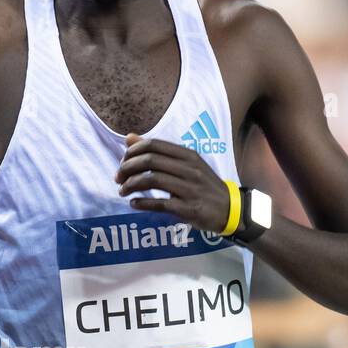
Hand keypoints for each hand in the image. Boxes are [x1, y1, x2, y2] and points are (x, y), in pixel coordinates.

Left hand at [115, 133, 231, 232]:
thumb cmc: (203, 186)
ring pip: (153, 180)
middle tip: (118, 178)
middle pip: (150, 161)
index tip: (122, 162)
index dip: (133, 152)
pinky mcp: (189, 209)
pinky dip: (142, 203)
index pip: (154, 145)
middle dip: (128, 168)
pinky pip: (160, 204)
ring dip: (131, 185)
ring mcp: (190, 189)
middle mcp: (190, 169)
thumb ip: (158, 152)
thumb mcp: (186, 165)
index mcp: (188, 155)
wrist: (230, 210)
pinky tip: (134, 204)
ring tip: (122, 191)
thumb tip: (129, 138)